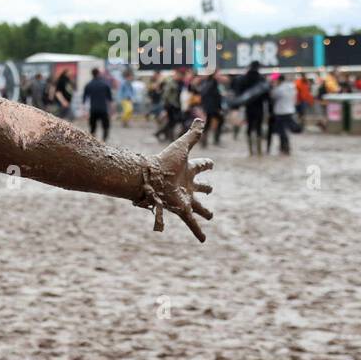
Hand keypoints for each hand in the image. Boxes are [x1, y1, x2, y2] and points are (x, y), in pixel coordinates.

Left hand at [137, 118, 213, 241]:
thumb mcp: (182, 147)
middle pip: (200, 188)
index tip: (212, 163)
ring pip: (198, 206)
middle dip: (206, 189)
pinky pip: (191, 223)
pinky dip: (198, 232)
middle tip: (211, 190)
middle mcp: (187, 184)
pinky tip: (204, 241)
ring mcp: (184, 198)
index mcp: (189, 170)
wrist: (148, 177)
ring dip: (204, 212)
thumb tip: (200, 118)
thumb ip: (192, 134)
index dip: (207, 164)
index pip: (201, 166)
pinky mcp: (181, 209)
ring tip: (210, 216)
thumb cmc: (163, 161)